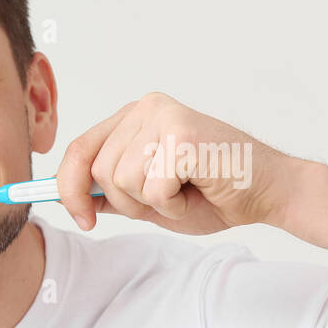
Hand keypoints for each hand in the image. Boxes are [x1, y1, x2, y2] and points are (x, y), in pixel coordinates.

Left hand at [54, 92, 294, 235]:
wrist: (266, 193)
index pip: (79, 150)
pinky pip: (152, 188)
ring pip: (121, 181)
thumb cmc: (211, 193)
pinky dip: (173, 204)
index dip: (68, 189)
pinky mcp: (182, 134)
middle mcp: (145, 109)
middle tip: (164, 199)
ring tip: (184, 190)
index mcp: (133, 118)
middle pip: (97, 171)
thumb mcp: (145, 197)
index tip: (81, 219)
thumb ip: (107, 192)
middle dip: (125, 201)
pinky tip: (198, 189)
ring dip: (151, 202)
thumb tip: (61, 197)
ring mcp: (164, 117)